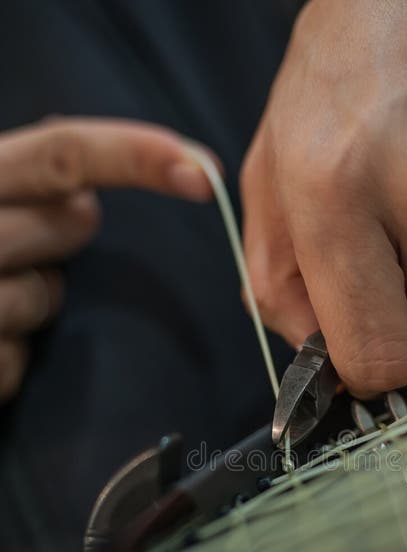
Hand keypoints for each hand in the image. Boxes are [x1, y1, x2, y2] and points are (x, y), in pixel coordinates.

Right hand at [0, 117, 216, 402]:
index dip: (136, 155)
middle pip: (67, 221)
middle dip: (69, 234)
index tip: (203, 174)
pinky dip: (9, 360)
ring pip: (44, 297)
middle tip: (40, 244)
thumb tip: (87, 200)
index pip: (61, 152)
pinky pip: (15, 360)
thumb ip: (30, 193)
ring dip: (34, 305)